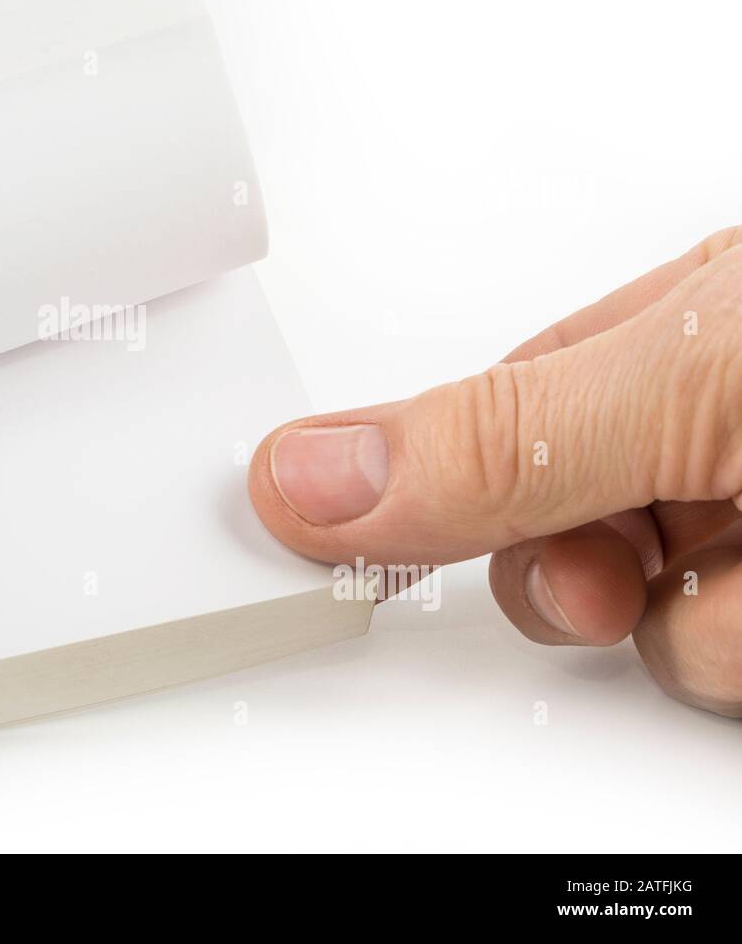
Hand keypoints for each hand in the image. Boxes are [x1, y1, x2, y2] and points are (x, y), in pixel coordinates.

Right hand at [248, 228, 741, 717]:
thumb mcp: (687, 381)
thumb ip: (499, 438)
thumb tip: (312, 473)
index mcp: (674, 336)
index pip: (494, 421)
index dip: (414, 482)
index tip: (323, 535)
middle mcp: (713, 434)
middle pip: (556, 542)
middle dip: (570, 576)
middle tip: (605, 572)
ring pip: (641, 630)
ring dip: (690, 628)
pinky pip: (708, 677)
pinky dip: (740, 661)